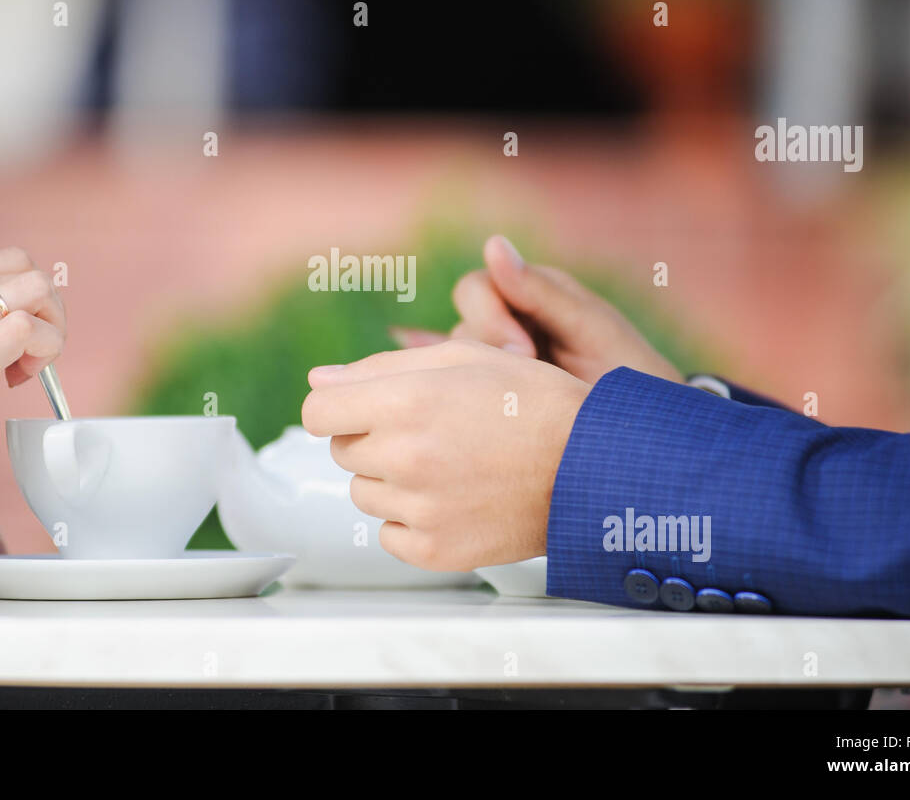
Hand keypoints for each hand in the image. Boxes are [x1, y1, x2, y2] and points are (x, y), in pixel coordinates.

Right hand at [0, 247, 65, 511]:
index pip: (4, 262)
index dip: (24, 297)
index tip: (11, 339)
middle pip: (28, 270)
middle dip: (46, 310)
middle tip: (26, 356)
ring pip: (38, 290)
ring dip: (50, 330)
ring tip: (22, 370)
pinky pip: (29, 331)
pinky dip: (42, 353)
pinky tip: (12, 382)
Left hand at [302, 340, 587, 570]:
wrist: (592, 465)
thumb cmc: (534, 403)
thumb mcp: (462, 360)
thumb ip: (381, 367)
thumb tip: (320, 379)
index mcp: (405, 401)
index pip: (317, 411)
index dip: (338, 405)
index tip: (361, 408)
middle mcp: (405, 456)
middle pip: (342, 450)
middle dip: (373, 437)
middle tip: (432, 432)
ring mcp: (419, 509)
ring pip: (364, 493)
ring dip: (391, 479)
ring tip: (449, 465)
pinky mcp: (435, 549)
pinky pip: (390, 534)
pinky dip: (412, 521)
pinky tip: (453, 499)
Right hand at [392, 235, 680, 385]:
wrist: (650, 432)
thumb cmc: (630, 371)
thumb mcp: (591, 329)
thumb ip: (539, 292)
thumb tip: (492, 243)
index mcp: (532, 294)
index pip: (476, 288)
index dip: (488, 317)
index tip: (521, 352)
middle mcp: (510, 324)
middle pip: (460, 325)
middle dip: (484, 353)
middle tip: (522, 386)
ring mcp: (502, 364)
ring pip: (458, 365)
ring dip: (482, 383)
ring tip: (525, 408)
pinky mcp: (497, 400)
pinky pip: (465, 395)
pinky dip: (469, 401)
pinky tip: (485, 413)